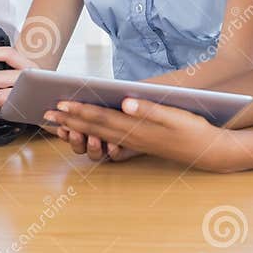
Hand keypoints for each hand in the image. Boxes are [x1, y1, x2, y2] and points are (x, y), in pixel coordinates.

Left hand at [0, 46, 38, 112]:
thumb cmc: (40, 93)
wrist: (56, 109)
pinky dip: (2, 110)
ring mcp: (26, 92)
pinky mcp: (24, 107)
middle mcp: (30, 76)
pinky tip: (10, 109)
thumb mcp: (30, 76)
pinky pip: (4, 108)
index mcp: (30, 66)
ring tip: (5, 104)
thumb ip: (13, 70)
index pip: (7, 53)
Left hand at [45, 98, 240, 172]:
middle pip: (93, 127)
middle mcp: (130, 138)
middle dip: (68, 120)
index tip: (59, 104)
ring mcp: (132, 142)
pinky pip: (107, 139)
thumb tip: (125, 102)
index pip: (101, 118)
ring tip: (57, 123)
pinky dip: (91, 134)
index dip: (79, 110)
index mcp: (137, 129)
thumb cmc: (193, 130)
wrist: (207, 151)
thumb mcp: (175, 116)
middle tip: (45, 114)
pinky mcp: (137, 142)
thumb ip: (150, 109)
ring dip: (76, 129)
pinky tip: (83, 131)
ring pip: (97, 134)